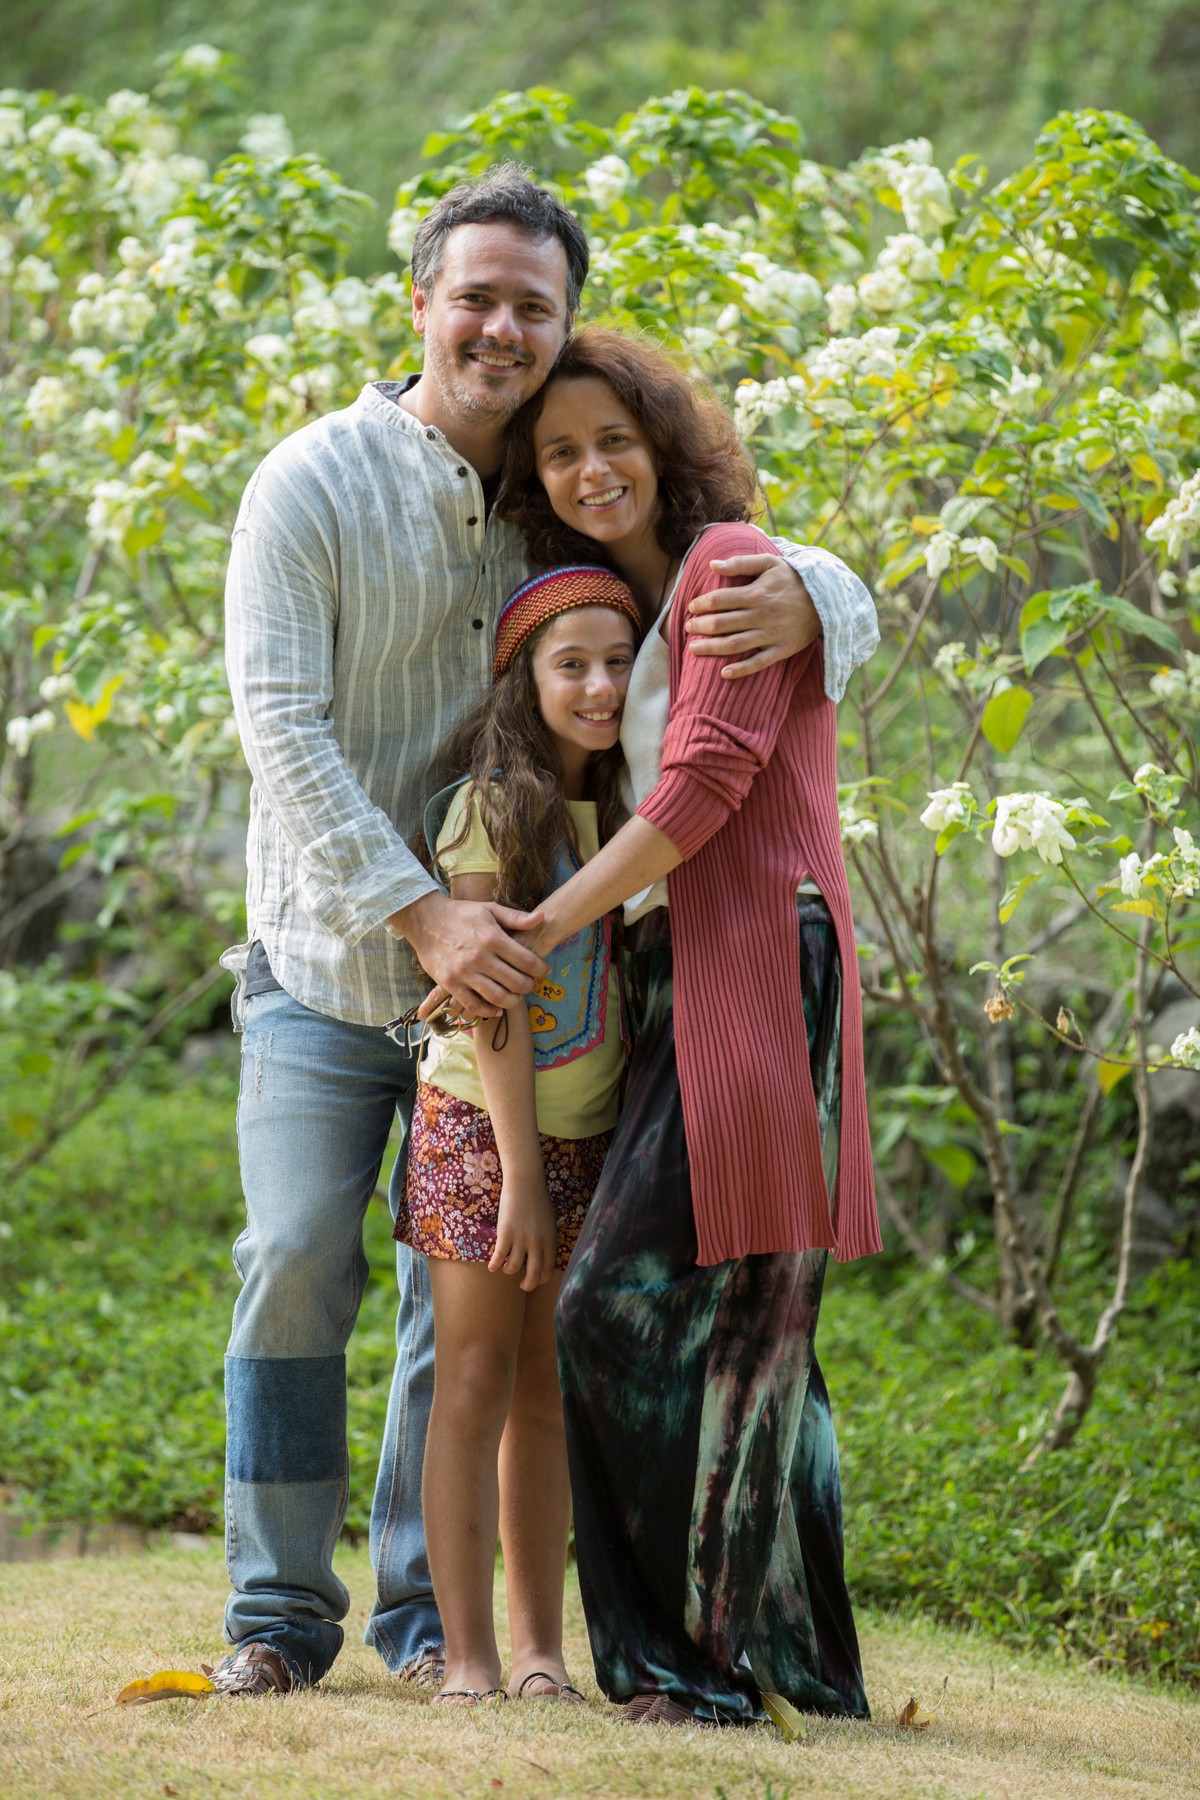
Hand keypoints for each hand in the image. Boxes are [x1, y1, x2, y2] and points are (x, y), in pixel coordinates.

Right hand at [390, 890, 546, 1016]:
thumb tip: (542, 917)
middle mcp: (479, 957)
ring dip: (513, 1001)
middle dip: (529, 986)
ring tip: (515, 996)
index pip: (526, 961)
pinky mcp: (449, 984)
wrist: (425, 920)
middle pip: (516, 982)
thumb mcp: (490, 909)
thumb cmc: (461, 914)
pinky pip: (474, 1005)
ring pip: (498, 997)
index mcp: (492, 938)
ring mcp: (463, 973)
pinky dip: (489, 1011)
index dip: (540, 969)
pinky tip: (497, 1008)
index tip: (543, 970)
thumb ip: (516, 917)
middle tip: (530, 984)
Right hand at [489, 1177, 555, 1291]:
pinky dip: (494, 1265)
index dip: (542, 1279)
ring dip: (509, 1271)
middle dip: (528, 1285)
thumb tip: (543, 1255)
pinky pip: (499, 1256)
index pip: (548, 1269)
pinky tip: (492, 1267)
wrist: (525, 1183)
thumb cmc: (538, 1200)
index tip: (537, 1280)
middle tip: (523, 1286)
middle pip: (534, 1275)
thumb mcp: (549, 1222)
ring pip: (514, 1267)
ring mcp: (521, 1239)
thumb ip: (547, 1239)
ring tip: (506, 1268)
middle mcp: (537, 1243)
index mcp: (550, 1240)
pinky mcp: (505, 1234)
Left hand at [685, 553, 819, 679]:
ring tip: (693, 648)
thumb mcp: (770, 563)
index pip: (719, 600)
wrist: (826, 600)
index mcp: (756, 593)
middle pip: (723, 623)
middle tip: (687, 627)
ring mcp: (771, 635)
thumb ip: (740, 563)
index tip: (691, 607)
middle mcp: (762, 615)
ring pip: (735, 645)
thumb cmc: (792, 579)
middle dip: (700, 626)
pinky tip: (723, 673)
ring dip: (711, 648)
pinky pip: (758, 663)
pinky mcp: (782, 650)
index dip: (701, 604)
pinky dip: (741, 670)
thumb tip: (712, 565)